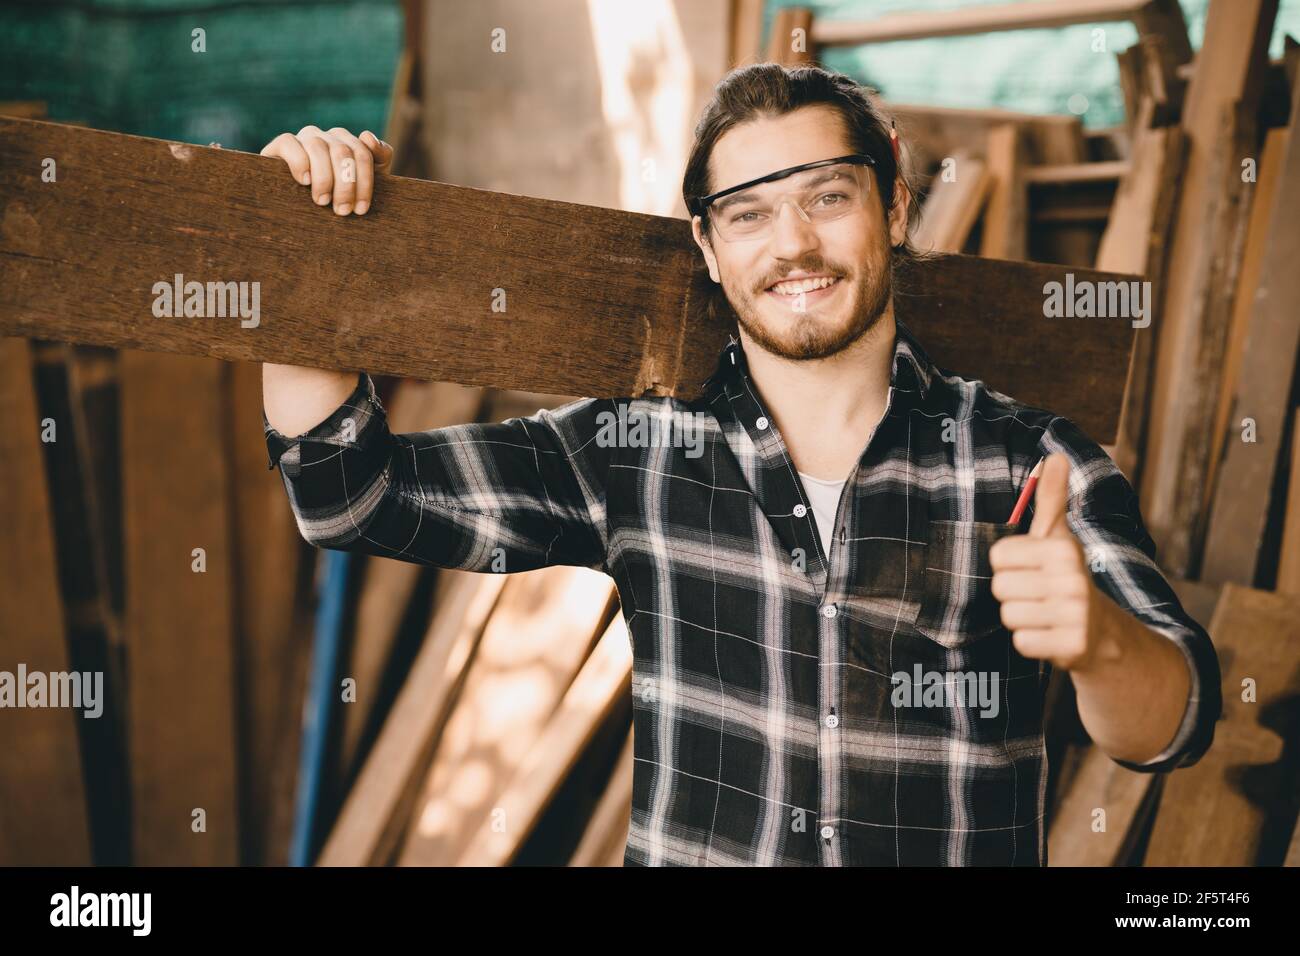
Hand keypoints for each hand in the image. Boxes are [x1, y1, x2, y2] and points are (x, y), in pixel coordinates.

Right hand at [260, 126, 393, 215]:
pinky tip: (304, 181)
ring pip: (318, 147)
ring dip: (323, 178)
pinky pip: (289, 143)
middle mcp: (327, 137)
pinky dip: (299, 162)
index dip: (364, 182)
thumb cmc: (337, 198)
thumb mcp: (363, 183)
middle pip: (342, 152)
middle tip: (342, 211)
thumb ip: (380, 157)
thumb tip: (367, 137)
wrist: (298, 208)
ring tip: (322, 201)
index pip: (363, 153)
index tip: (361, 209)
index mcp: (348, 143)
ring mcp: (304, 138)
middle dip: (345, 185)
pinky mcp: (281, 145)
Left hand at [989, 453, 1115, 670]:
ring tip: (1046, 614)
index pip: (998, 557)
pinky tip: (1051, 636)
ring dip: (1022, 619)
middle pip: (1000, 587)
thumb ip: (1053, 498)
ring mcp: (1076, 615)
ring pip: (1009, 616)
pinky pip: (1021, 643)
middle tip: (1040, 595)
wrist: (1105, 633)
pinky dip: (1031, 642)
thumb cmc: (1068, 577)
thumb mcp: (1060, 537)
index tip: (1033, 569)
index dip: (1010, 566)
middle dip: (1014, 594)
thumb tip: (1056, 455)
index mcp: (1063, 549)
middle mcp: (1073, 580)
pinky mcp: (1073, 647)